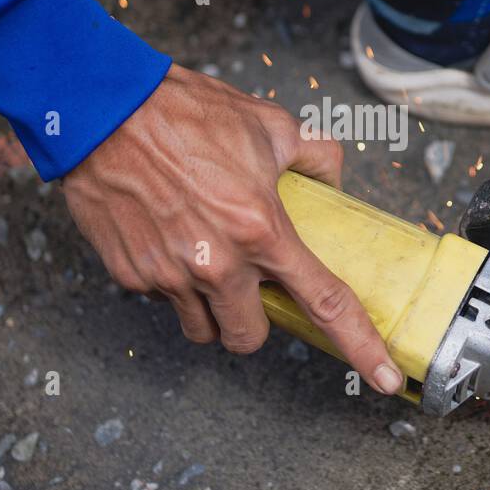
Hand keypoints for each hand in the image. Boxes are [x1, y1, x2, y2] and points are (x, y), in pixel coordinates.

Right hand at [62, 64, 404, 394]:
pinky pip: (161, 299)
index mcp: (261, 229)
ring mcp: (169, 275)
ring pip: (202, 329)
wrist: (103, 109)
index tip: (386, 380)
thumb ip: (313, 156)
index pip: (325, 303)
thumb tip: (331, 181)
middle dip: (252, 320)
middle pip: (249, 337)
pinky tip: (166, 236)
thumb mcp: (268, 124)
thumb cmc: (183, 113)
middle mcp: (217, 263)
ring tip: (202, 258)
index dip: (361, 346)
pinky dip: (170, 280)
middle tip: (248, 283)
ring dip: (210, 308)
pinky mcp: (131, 275)